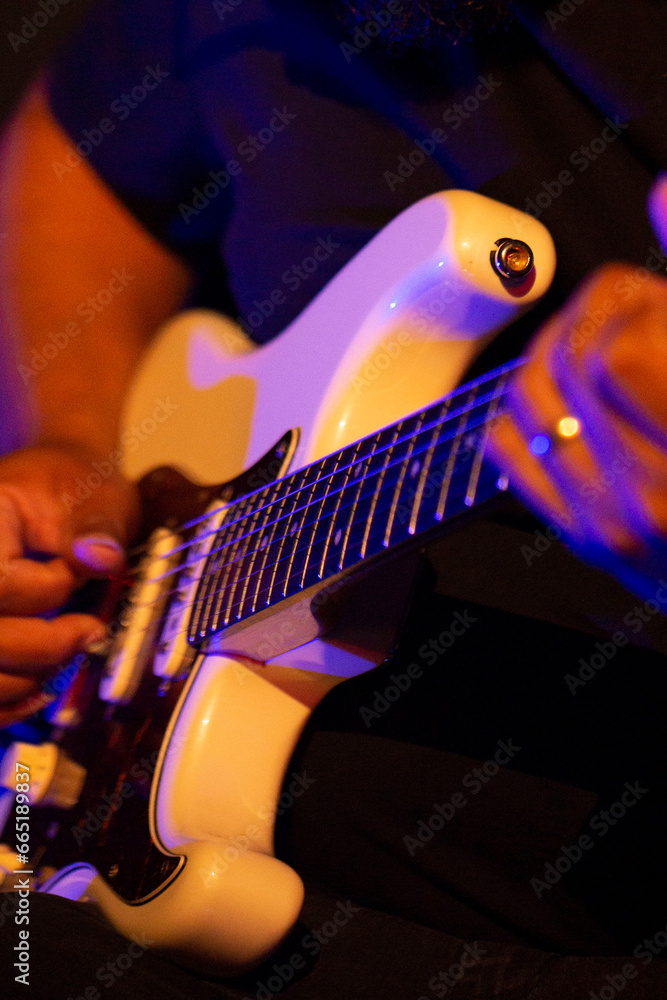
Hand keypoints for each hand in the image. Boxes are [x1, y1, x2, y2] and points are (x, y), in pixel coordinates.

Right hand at [0, 442, 138, 726]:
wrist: (55, 484)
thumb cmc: (74, 487)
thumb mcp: (96, 494)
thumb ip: (97, 528)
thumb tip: (99, 558)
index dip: (44, 591)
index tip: (75, 575)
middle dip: (38, 648)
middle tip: (88, 633)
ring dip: (22, 678)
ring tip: (66, 651)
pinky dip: (5, 700)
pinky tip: (38, 686)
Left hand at [488, 179, 666, 599]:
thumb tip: (662, 189)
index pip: (616, 351)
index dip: (628, 303)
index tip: (646, 295)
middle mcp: (653, 497)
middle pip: (569, 363)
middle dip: (590, 313)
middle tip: (623, 306)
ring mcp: (610, 522)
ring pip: (528, 398)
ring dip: (551, 349)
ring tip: (592, 342)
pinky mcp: (581, 536)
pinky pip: (508, 445)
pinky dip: (521, 404)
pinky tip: (566, 395)